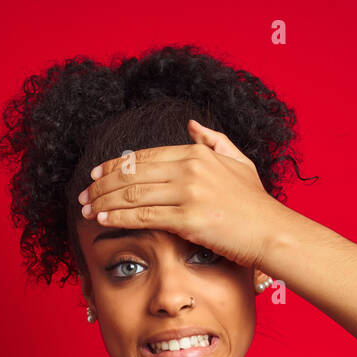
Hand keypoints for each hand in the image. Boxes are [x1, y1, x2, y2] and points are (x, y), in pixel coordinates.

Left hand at [77, 119, 281, 268]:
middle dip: (102, 184)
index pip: (144, 157)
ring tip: (87, 209)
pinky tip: (104, 219)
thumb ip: (213, 140)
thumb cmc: (255, 203)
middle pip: (132, 173)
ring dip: (104, 201)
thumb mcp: (238, 162)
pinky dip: (119, 217)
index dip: (115, 165)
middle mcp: (189, 169)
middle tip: (84, 194)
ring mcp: (188, 193)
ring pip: (133, 194)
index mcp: (196, 153)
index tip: (96, 173)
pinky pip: (143, 216)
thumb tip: (190, 124)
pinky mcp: (187, 219)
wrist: (272, 232)